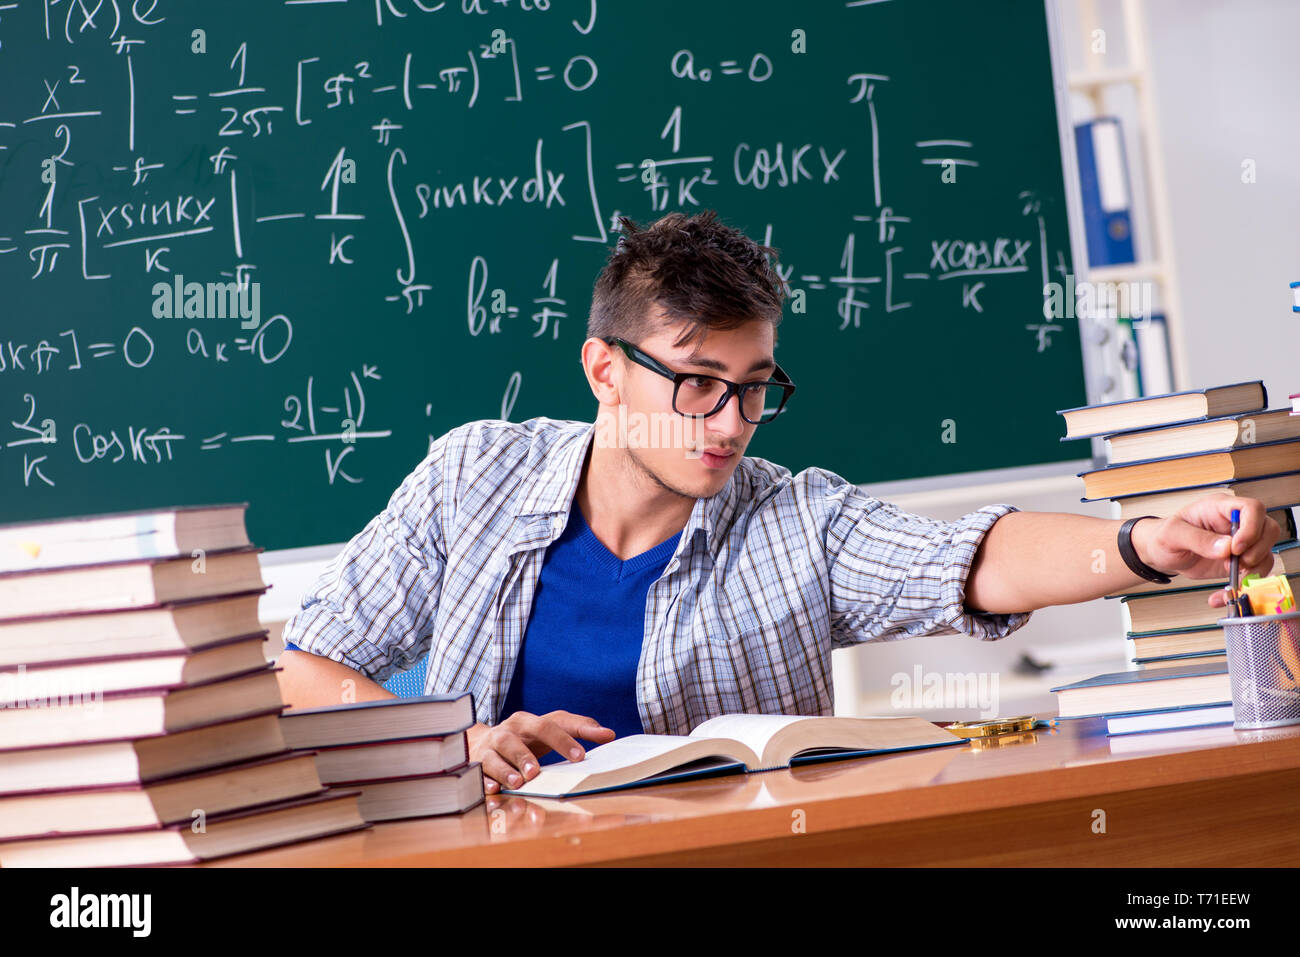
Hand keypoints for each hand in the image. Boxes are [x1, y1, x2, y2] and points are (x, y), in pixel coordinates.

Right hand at [469, 710, 615, 793]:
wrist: (480, 742)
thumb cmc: (524, 738)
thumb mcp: (548, 729)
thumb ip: (578, 729)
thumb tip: (609, 734)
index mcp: (527, 722)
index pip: (548, 725)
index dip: (564, 739)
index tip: (581, 755)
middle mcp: (506, 732)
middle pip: (515, 739)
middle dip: (526, 754)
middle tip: (538, 771)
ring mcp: (488, 749)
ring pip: (494, 757)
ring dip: (506, 770)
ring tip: (520, 782)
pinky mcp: (476, 764)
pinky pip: (478, 774)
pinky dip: (485, 781)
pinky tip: (494, 789)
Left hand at [1127, 494, 1281, 606]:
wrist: (1162, 555)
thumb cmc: (1164, 537)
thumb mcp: (1172, 535)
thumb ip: (1197, 539)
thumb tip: (1226, 548)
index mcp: (1219, 508)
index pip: (1252, 508)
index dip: (1251, 528)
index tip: (1236, 548)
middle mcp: (1235, 523)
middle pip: (1268, 529)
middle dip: (1257, 550)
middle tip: (1236, 563)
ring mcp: (1241, 542)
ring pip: (1267, 551)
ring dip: (1254, 569)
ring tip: (1231, 577)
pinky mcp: (1241, 561)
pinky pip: (1256, 572)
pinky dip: (1244, 586)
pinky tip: (1223, 594)